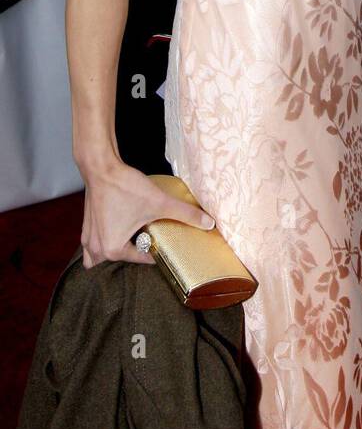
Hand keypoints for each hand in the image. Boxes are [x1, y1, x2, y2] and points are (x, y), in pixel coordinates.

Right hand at [80, 157, 215, 267]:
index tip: (169, 245)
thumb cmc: (125, 187)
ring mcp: (88, 240)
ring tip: (135, 240)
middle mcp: (97, 250)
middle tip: (154, 241)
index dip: (160, 251)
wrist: (101, 167)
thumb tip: (209, 223)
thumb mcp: (159, 203)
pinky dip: (106, 244)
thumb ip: (185, 214)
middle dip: (138, 254)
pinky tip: (120, 232)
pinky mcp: (86, 228)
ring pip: (102, 258)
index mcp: (113, 250)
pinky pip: (94, 247)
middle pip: (123, 261)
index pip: (143, 259)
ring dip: (117, 254)